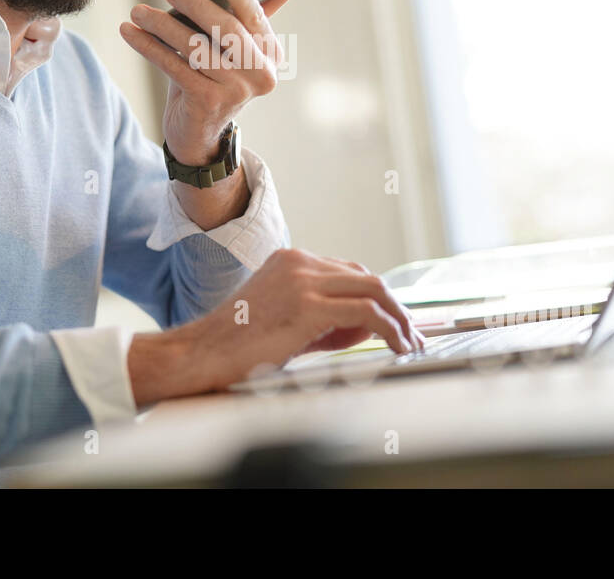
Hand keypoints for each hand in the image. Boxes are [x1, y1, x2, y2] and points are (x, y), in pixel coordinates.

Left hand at [119, 0, 295, 163]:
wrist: (199, 133)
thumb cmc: (214, 81)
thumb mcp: (235, 52)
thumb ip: (251, 19)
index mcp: (271, 56)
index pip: (258, 18)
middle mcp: (261, 75)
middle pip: (227, 29)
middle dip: (196, 5)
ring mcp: (235, 90)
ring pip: (195, 46)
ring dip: (161, 24)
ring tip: (138, 12)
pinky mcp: (207, 101)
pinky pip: (174, 65)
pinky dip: (148, 46)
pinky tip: (130, 33)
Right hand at [128, 248, 426, 400]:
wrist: (201, 354)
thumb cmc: (235, 346)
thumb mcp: (286, 322)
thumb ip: (325, 318)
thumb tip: (366, 326)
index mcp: (291, 261)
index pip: (349, 272)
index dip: (376, 297)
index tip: (394, 321)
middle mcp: (299, 263)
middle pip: (366, 276)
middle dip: (396, 306)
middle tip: (412, 334)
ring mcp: (303, 280)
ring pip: (373, 288)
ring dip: (399, 318)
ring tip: (410, 343)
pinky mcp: (307, 306)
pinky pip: (365, 312)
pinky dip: (389, 329)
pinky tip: (396, 345)